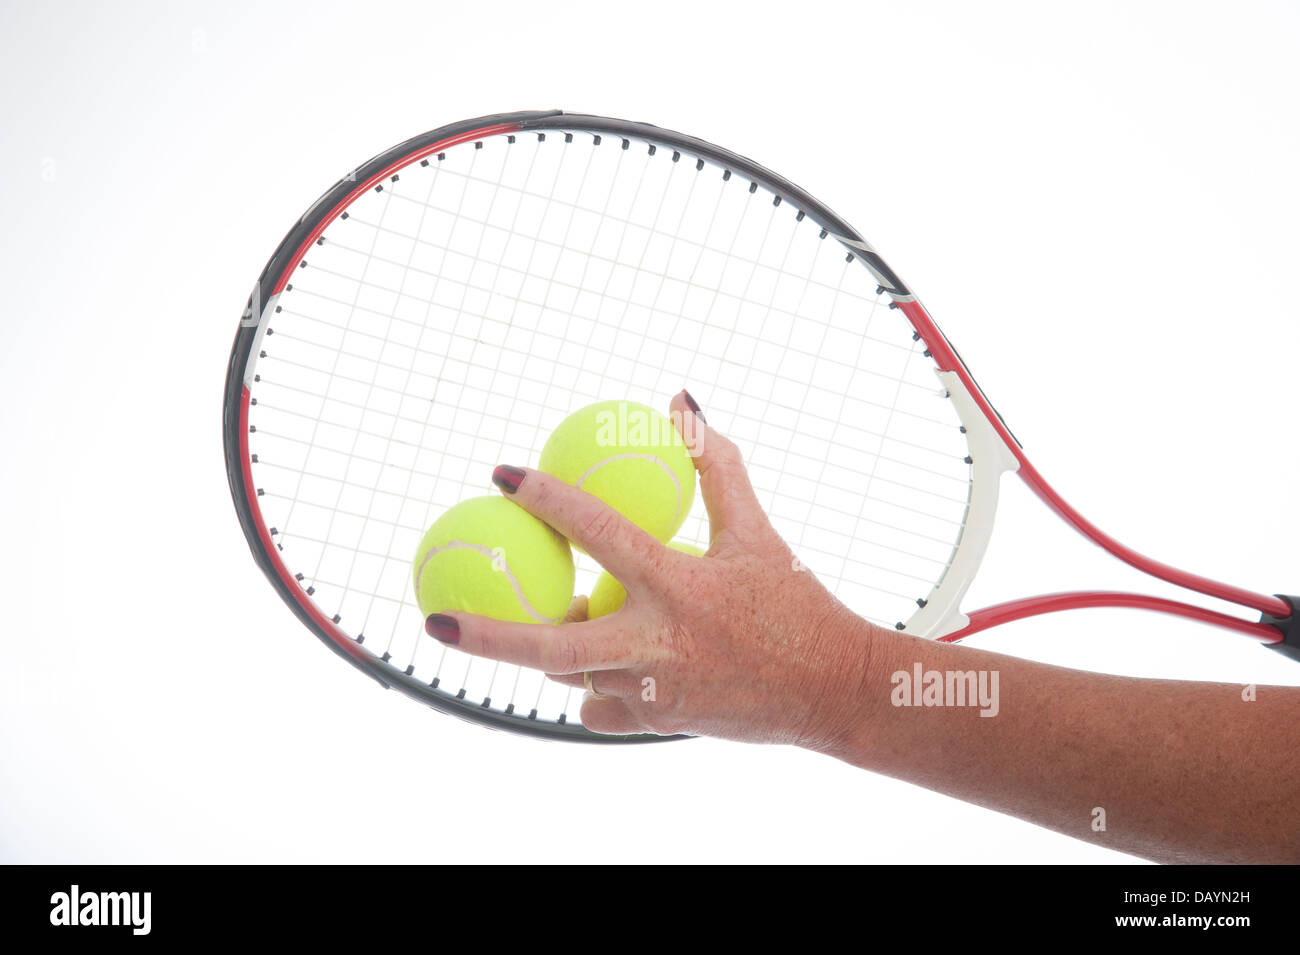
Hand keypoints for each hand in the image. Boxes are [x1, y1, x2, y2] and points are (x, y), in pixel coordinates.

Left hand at [423, 391, 884, 747]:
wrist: (832, 690)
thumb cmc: (797, 603)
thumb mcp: (759, 533)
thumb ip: (719, 466)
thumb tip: (681, 401)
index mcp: (680, 585)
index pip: (598, 531)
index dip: (545, 497)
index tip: (500, 472)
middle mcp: (657, 644)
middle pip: (549, 645)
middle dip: (483, 634)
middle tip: (434, 616)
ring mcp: (653, 694)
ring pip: (570, 675)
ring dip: (550, 647)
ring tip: (556, 613)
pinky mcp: (655, 726)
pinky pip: (598, 709)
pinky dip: (591, 687)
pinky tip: (602, 664)